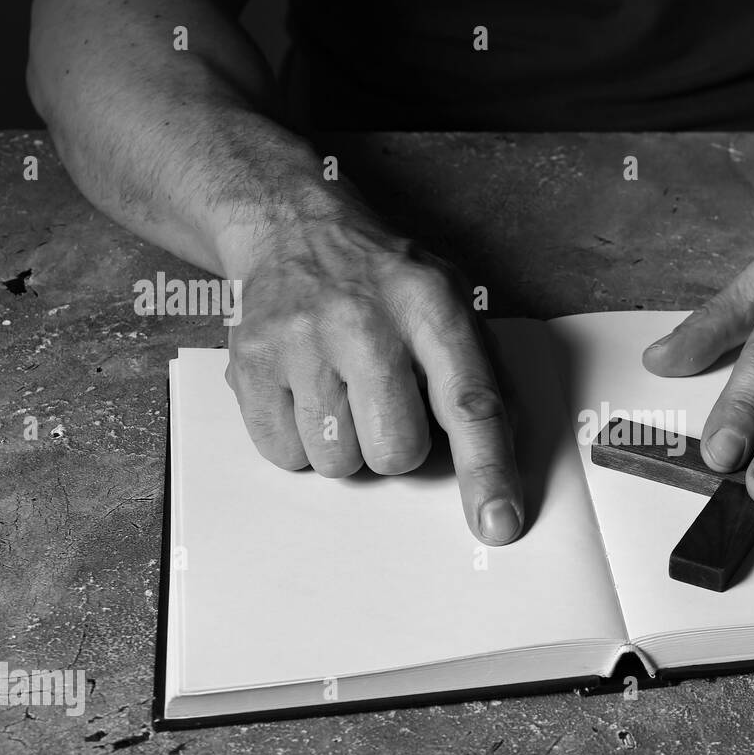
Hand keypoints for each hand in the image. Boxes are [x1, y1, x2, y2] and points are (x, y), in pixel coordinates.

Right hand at [224, 214, 522, 544]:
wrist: (297, 229)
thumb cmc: (388, 284)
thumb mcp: (453, 303)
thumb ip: (484, 377)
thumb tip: (502, 466)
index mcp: (431, 307)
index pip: (468, 403)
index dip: (486, 471)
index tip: (497, 525)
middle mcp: (364, 322)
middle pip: (395, 451)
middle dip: (398, 446)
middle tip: (386, 402)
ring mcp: (300, 341)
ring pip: (339, 463)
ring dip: (347, 444)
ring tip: (342, 389)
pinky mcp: (250, 363)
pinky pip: (286, 457)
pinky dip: (301, 441)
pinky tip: (307, 391)